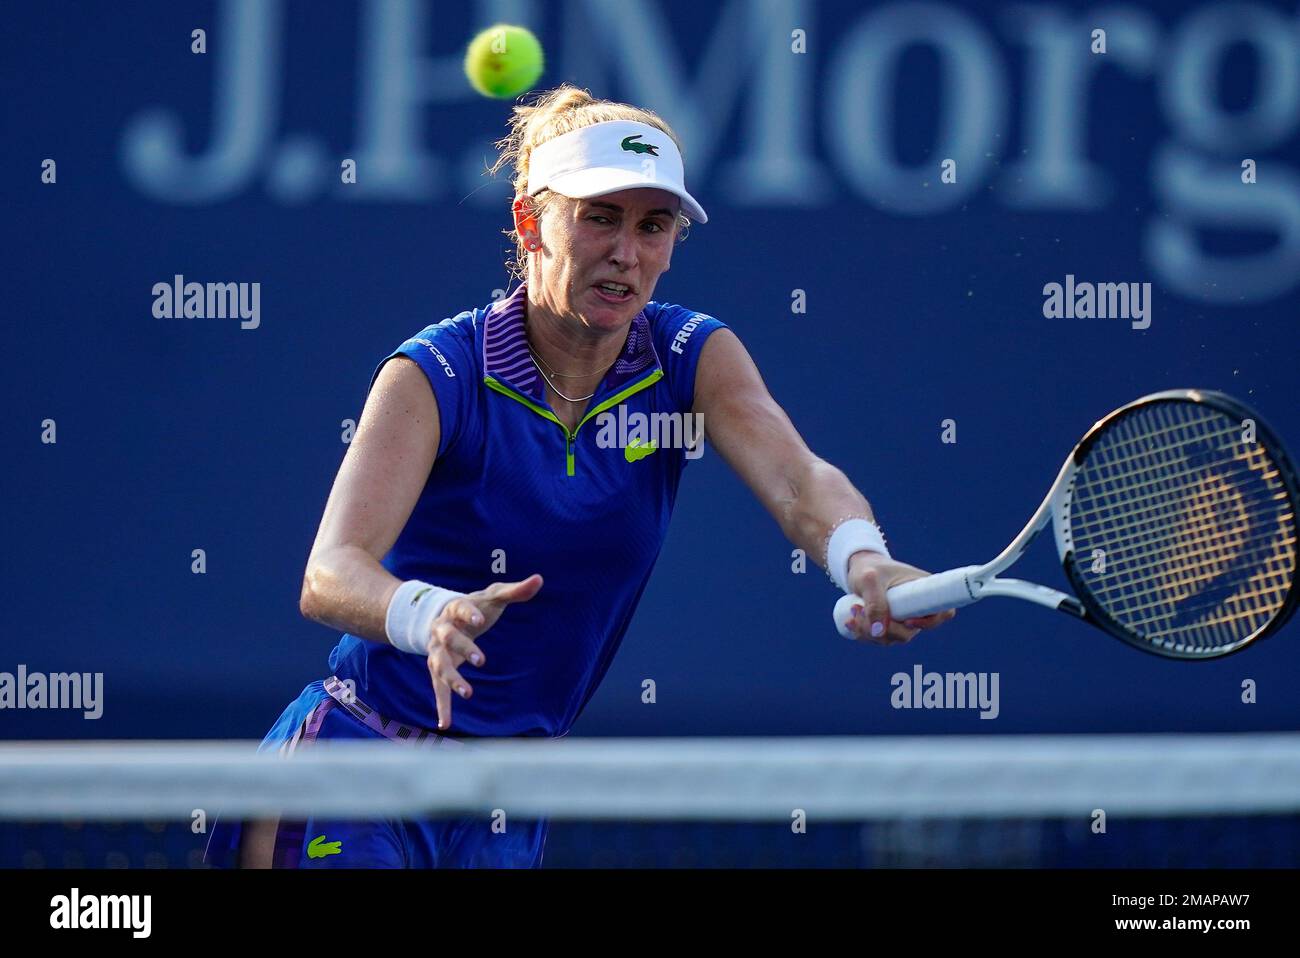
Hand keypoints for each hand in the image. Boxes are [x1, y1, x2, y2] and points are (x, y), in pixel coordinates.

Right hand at [424, 574, 542, 729]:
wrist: (441, 616)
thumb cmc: (475, 607)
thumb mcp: (493, 597)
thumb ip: (515, 591)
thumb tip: (540, 579)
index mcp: (455, 609)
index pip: (460, 608)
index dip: (468, 613)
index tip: (481, 620)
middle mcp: (441, 630)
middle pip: (448, 638)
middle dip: (463, 648)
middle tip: (482, 660)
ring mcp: (436, 651)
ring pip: (439, 665)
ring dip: (452, 679)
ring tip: (469, 693)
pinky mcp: (437, 669)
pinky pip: (437, 688)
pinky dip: (441, 705)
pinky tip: (445, 723)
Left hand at [841, 552, 954, 645]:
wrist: (858, 568)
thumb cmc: (868, 567)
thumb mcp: (869, 578)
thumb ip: (874, 601)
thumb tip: (879, 631)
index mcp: (923, 590)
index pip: (942, 612)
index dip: (930, 622)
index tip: (907, 621)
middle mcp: (917, 608)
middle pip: (909, 633)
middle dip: (883, 628)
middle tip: (859, 610)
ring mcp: (903, 619)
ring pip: (891, 638)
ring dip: (869, 631)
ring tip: (853, 610)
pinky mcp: (889, 625)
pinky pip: (879, 637)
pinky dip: (863, 633)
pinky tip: (850, 622)